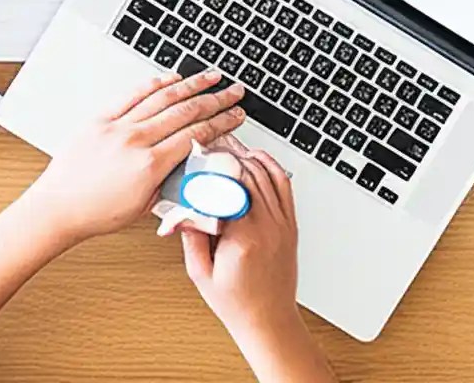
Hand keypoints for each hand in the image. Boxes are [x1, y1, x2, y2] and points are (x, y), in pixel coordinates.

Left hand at [24, 70, 246, 243]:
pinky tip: (171, 79)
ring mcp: (116, 127)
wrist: (58, 207)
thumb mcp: (144, 205)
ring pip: (162, 97)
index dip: (221, 123)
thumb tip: (189, 161)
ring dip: (191, 85)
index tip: (236, 115)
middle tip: (234, 92)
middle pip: (185, 111)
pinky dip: (155, 84)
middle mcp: (134, 140)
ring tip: (211, 77)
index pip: (196, 135)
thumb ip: (170, 180)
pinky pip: (132, 95)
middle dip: (215, 99)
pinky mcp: (100, 120)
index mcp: (150, 165)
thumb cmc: (96, 213)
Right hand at [181, 148, 300, 342]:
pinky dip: (270, 166)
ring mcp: (283, 224)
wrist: (269, 321)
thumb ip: (190, 236)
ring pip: (267, 173)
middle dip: (227, 158)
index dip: (213, 167)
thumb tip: (183, 207)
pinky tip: (256, 160)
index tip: (199, 161)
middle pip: (249, 173)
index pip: (229, 187)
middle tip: (210, 153)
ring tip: (228, 153)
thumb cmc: (237, 303)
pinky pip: (284, 185)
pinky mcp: (290, 225)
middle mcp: (268, 227)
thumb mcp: (199, 272)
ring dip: (247, 158)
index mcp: (243, 239)